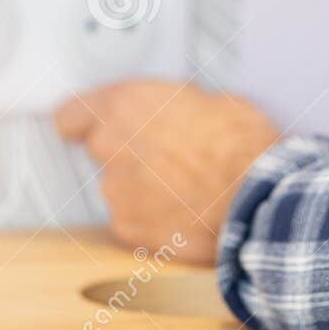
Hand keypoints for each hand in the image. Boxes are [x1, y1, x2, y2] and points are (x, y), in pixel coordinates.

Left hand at [54, 80, 281, 264]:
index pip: (71, 115)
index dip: (83, 122)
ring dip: (142, 188)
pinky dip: (152, 219)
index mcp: (126, 104)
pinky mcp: (129, 229)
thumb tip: (180, 116)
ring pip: (119, 187)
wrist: (257, 200)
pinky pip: (133, 220)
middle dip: (127, 153)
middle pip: (100, 149)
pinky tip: (184, 212)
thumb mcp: (215, 101)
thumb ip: (177, 107)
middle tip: (166, 157)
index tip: (87, 127)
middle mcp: (110, 146)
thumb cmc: (243, 147)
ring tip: (184, 188)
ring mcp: (116, 191)